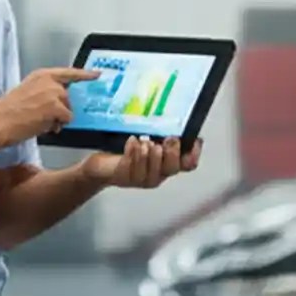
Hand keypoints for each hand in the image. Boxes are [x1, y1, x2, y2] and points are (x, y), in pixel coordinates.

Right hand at [0, 67, 100, 146]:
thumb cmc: (7, 112)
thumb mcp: (27, 92)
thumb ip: (44, 92)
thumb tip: (59, 103)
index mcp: (41, 75)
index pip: (68, 72)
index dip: (84, 74)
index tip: (96, 74)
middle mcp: (49, 81)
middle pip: (68, 97)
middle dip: (60, 109)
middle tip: (42, 117)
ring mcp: (54, 93)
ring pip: (68, 109)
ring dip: (58, 118)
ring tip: (38, 121)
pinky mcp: (56, 107)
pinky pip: (66, 119)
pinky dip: (57, 126)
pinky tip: (42, 126)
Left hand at [82, 136, 202, 188]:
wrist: (100, 166)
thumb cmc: (125, 150)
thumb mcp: (146, 138)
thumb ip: (160, 133)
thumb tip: (173, 115)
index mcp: (166, 165)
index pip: (189, 164)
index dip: (194, 153)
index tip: (195, 140)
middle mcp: (157, 175)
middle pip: (173, 168)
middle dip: (171, 152)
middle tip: (168, 138)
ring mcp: (142, 179)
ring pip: (152, 169)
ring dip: (148, 152)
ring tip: (144, 140)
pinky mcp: (125, 178)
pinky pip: (132, 166)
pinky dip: (133, 151)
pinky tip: (131, 141)